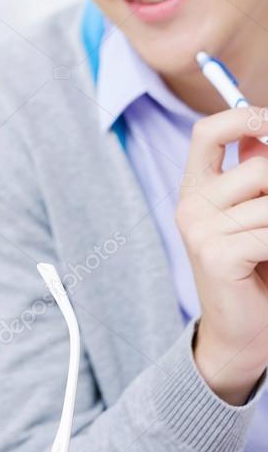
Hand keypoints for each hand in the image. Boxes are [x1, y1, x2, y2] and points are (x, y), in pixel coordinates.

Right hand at [176, 106, 267, 403]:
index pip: (207, 133)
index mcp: (196, 189)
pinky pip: (267, 232)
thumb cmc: (256, 272)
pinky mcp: (215, 254)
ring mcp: (198, 229)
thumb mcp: (257, 216)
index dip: (243, 117)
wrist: (242, 334)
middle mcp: (190, 205)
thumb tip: (264, 139)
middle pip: (257, 166)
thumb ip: (256, 176)